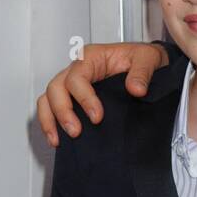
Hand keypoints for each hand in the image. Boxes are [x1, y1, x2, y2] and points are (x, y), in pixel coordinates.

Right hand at [37, 42, 168, 146]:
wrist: (146, 63)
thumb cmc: (142, 57)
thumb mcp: (148, 58)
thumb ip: (142, 72)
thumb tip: (136, 89)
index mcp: (91, 57)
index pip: (76, 77)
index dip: (84, 98)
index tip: (97, 117)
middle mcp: (77, 69)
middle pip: (56, 88)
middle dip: (62, 112)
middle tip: (76, 132)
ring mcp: (72, 83)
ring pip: (48, 98)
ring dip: (50, 120)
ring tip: (58, 140)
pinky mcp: (73, 96)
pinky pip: (51, 107)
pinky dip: (50, 123)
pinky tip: (57, 139)